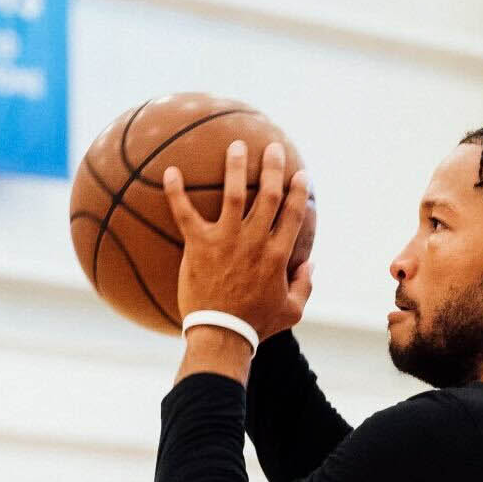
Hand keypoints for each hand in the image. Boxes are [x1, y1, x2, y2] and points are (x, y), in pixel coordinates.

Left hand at [163, 139, 313, 349]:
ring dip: (236, 166)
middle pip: (268, 195)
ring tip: (236, 146)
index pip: (293, 214)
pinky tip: (170, 171)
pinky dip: (175, 191)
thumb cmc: (256, 325)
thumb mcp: (291, 312)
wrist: (222, 335)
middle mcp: (254, 241)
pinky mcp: (199, 245)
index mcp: (277, 255)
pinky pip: (184, 212)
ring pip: (233, 193)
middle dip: (273, 168)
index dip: (299, 191)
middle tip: (272, 148)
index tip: (300, 174)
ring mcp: (226, 240)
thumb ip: (304, 286)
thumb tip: (312, 264)